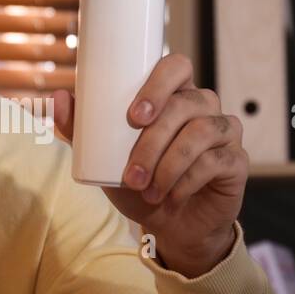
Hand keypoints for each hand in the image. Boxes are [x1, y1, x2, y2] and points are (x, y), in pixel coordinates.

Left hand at [52, 53, 245, 277]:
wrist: (168, 227)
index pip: (177, 66)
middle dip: (154, 141)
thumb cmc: (138, 185)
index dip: (158, 83)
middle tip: (132, 173)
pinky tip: (172, 196)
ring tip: (148, 191)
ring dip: (169, 165)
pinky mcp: (236, 161)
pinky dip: (188, 181)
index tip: (134, 116)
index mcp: (174, 94)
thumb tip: (58, 98)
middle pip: (186, 104)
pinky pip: (215, 161)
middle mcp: (204, 106)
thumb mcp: (103, 160)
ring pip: (202, 133)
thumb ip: (81, 131)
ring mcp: (224, 131)